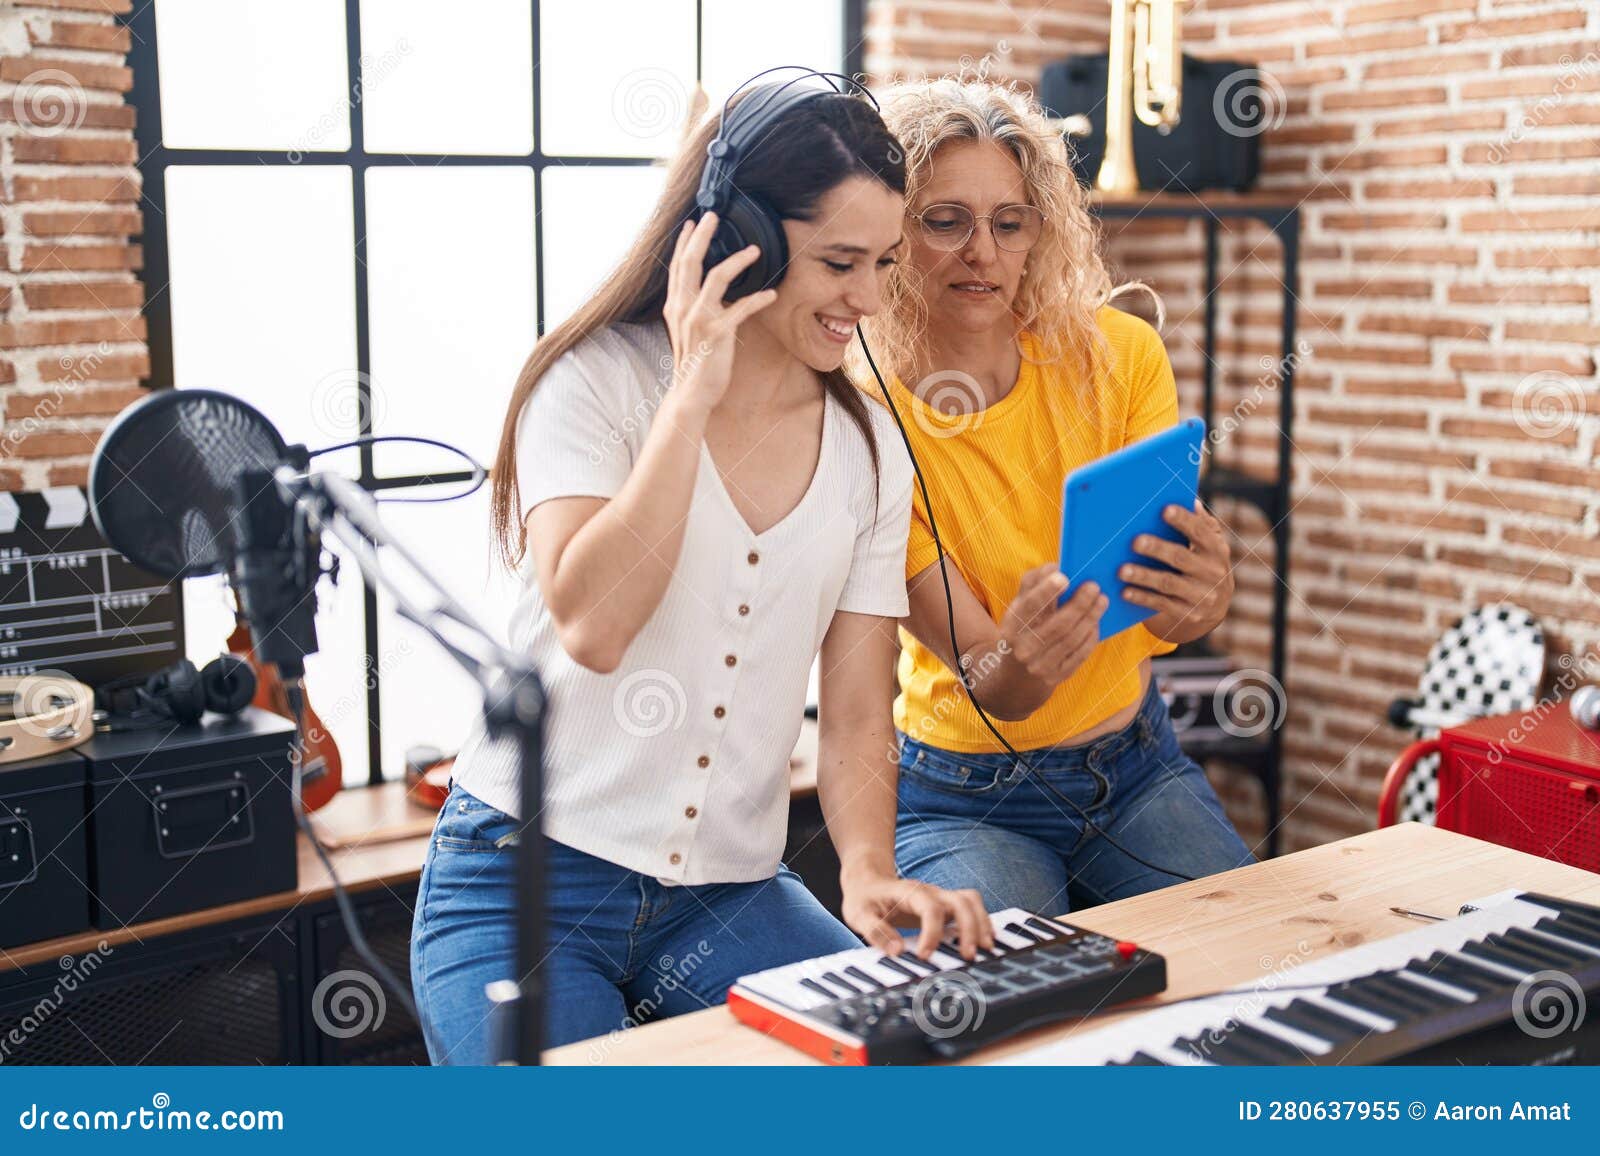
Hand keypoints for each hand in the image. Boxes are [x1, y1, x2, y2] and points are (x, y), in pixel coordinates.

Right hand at [661, 213, 778, 412]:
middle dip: (702, 236)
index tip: (693, 223)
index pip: (677, 266)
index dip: (684, 242)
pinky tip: (771, 294)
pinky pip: (740, 309)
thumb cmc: (695, 362)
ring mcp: (698, 320)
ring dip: (737, 261)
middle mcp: (682, 309)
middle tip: (714, 216)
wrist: (690, 393)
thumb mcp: (688, 330)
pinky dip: (758, 299)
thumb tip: (714, 292)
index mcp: (676, 306)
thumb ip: (696, 308)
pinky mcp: (716, 334)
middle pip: (690, 262)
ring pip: (716, 277)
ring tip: (755, 250)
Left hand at [840, 870, 993, 960]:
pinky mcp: (945, 905)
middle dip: (969, 928)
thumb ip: (876, 932)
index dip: (931, 932)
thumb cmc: (864, 898)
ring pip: (971, 901)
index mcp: (909, 893)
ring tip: (986, 949)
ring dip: (981, 924)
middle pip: (961, 901)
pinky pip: (971, 907)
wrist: (868, 881)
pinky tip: (984, 942)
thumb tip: (897, 952)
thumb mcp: (858, 915)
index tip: (924, 955)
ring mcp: (940, 897)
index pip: (929, 907)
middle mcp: (930, 892)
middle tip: (968, 956)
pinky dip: (981, 923)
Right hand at [997, 563, 1106, 687]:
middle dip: (1078, 604)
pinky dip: (1090, 637)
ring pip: (1071, 640)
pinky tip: (1096, 622)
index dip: (1046, 592)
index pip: (1029, 607)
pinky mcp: (1057, 677)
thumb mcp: (1018, 608)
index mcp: (1011, 627)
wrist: (1018, 674)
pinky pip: (1079, 656)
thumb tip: (1053, 566)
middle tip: (1093, 586)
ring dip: (1090, 618)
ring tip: (1102, 600)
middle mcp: (1024, 649)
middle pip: (1057, 625)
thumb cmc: (1023, 629)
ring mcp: (1041, 666)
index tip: (1064, 576)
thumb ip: (1032, 584)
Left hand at [1120, 501, 1233, 642]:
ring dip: (1144, 576)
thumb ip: (1201, 525)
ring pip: (1168, 583)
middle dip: (1157, 548)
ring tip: (1121, 569)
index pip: (1200, 532)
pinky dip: (1142, 597)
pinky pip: (1162, 604)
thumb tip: (1190, 500)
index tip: (1164, 510)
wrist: (1214, 609)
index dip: (1183, 521)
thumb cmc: (1203, 565)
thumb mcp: (1208, 547)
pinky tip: (1125, 591)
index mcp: (1216, 550)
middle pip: (1181, 558)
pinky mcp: (1188, 614)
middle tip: (1135, 541)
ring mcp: (1201, 596)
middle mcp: (1212, 573)